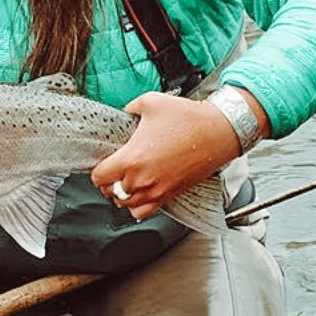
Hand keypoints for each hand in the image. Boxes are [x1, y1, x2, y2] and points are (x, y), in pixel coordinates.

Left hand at [90, 88, 266, 220]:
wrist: (218, 132)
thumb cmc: (188, 118)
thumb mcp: (150, 102)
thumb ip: (129, 108)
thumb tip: (123, 113)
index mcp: (131, 158)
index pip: (98, 177)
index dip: (97, 169)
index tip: (103, 162)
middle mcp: (142, 179)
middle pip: (109, 192)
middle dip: (108, 181)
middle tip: (114, 168)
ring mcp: (157, 190)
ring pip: (125, 204)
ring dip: (121, 193)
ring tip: (125, 180)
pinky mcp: (170, 195)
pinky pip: (144, 213)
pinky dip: (137, 206)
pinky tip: (139, 193)